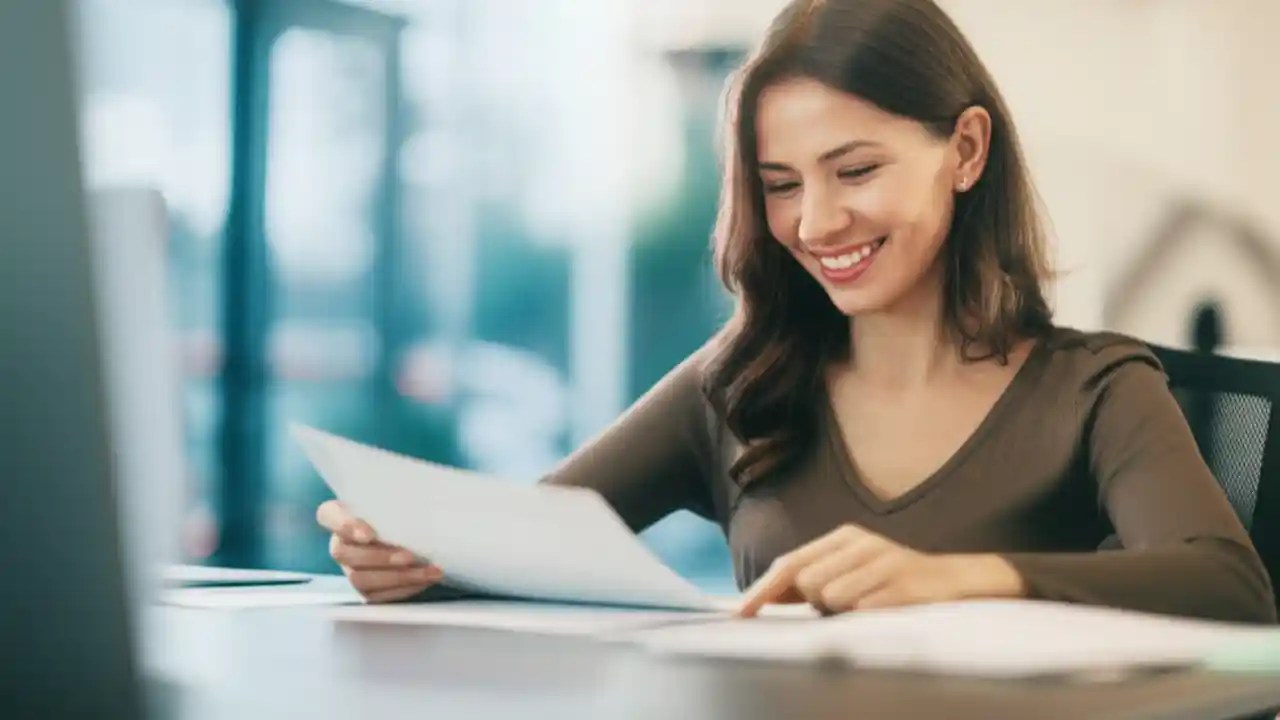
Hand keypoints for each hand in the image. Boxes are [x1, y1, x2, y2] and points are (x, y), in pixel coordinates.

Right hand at [315, 500, 442, 602]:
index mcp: (339, 513)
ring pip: (360, 580)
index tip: (369, 534)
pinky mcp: (365, 590)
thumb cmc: (402, 510)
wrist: (413, 533)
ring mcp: (350, 569)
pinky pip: (377, 596)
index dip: (346, 526)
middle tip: (410, 556)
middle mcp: (340, 543)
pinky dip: (403, 589)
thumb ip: (398, 500)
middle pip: (344, 554)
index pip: (328, 515)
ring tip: (428, 571)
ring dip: (397, 577)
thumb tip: (423, 503)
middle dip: (380, 558)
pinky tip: (425, 580)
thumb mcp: (398, 499)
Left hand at [737, 524, 1024, 617]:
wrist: (956, 581)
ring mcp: (883, 562)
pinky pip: (860, 610)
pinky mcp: (901, 585)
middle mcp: (861, 543)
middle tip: (846, 603)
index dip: (763, 590)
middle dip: (817, 602)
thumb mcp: (852, 570)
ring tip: (869, 603)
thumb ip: (812, 578)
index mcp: (844, 536)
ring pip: (830, 598)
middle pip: (807, 582)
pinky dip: (864, 616)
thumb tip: (765, 594)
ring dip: (842, 611)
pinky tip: (883, 607)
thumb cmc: (893, 582)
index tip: (740, 614)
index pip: (790, 563)